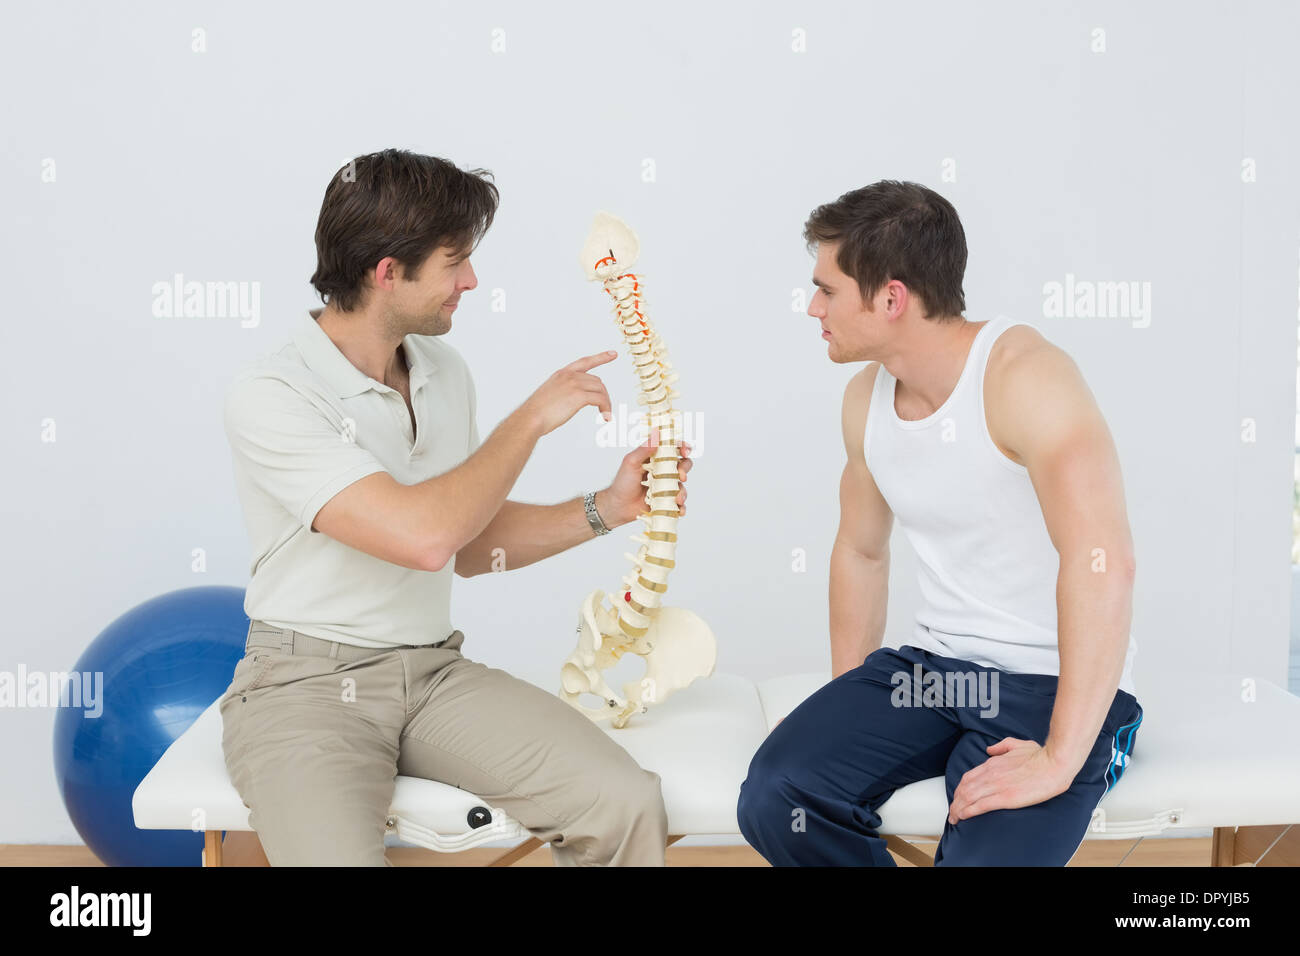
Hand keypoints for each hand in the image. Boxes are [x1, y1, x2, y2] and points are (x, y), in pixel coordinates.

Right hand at [522, 351, 616, 436]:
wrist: (530, 418)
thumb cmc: (537, 413)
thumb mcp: (550, 395)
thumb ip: (563, 392)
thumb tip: (573, 400)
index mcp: (561, 374)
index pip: (584, 362)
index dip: (601, 357)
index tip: (613, 354)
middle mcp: (569, 376)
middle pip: (597, 381)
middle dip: (603, 394)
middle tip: (605, 409)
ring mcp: (574, 384)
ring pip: (600, 390)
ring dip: (606, 403)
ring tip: (606, 415)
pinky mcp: (578, 395)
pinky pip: (600, 399)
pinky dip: (606, 408)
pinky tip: (606, 417)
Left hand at [603, 425, 692, 524]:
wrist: (618, 506)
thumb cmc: (622, 482)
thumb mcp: (630, 462)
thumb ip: (643, 449)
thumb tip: (657, 434)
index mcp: (656, 458)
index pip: (673, 449)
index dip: (683, 447)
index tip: (685, 451)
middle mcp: (663, 471)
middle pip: (683, 465)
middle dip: (685, 469)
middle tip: (681, 476)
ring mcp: (666, 486)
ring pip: (682, 486)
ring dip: (683, 492)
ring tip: (677, 499)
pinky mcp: (666, 500)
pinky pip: (678, 503)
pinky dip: (681, 507)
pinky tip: (678, 509)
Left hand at [947, 737, 1073, 824]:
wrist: (1054, 764)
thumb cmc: (1040, 756)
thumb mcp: (1018, 744)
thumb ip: (1001, 746)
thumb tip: (989, 749)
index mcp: (993, 763)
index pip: (968, 777)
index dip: (960, 789)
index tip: (957, 797)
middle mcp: (991, 774)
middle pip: (964, 789)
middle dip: (955, 802)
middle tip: (952, 812)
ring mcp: (997, 786)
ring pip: (969, 798)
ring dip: (958, 809)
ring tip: (954, 819)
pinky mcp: (1006, 798)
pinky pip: (981, 805)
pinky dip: (969, 812)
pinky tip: (963, 817)